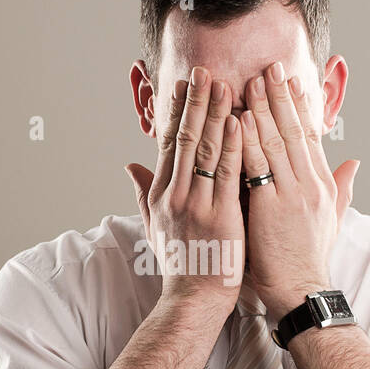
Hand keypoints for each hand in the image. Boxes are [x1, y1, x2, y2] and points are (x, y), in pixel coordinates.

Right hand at [126, 66, 245, 314]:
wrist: (194, 299)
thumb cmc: (181, 265)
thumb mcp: (154, 227)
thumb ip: (143, 193)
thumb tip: (129, 166)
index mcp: (161, 195)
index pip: (168, 144)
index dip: (176, 112)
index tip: (183, 84)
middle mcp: (175, 196)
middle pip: (185, 139)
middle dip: (195, 102)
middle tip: (203, 69)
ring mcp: (197, 205)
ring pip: (206, 150)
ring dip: (215, 113)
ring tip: (223, 83)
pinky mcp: (220, 216)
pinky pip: (227, 174)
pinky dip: (233, 145)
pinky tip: (239, 121)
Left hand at [238, 61, 358, 316]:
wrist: (301, 291)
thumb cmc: (308, 260)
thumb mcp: (332, 220)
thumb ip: (343, 188)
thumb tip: (355, 162)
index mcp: (322, 185)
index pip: (310, 137)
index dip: (300, 107)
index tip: (292, 81)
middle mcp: (310, 184)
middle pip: (294, 131)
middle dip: (281, 96)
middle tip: (270, 67)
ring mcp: (292, 194)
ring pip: (275, 142)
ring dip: (262, 109)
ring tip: (252, 81)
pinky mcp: (272, 206)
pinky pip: (256, 166)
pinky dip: (247, 140)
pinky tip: (237, 119)